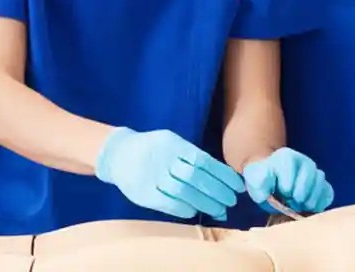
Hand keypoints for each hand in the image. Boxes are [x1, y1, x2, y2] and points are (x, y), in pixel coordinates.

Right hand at [96, 128, 244, 220]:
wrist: (117, 153)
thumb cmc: (152, 149)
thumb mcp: (171, 142)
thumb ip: (191, 157)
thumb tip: (220, 178)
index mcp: (174, 144)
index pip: (203, 160)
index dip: (223, 174)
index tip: (238, 186)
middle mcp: (164, 158)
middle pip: (195, 176)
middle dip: (217, 190)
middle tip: (232, 201)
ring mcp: (152, 175)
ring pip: (183, 190)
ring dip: (204, 202)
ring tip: (220, 210)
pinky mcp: (143, 192)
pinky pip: (167, 202)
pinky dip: (183, 208)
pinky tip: (195, 212)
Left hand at [242, 148, 333, 213]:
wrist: (271, 180)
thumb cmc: (262, 179)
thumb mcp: (253, 179)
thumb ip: (258, 184)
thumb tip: (265, 195)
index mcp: (287, 157)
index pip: (293, 175)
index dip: (285, 189)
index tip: (279, 192)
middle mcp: (305, 162)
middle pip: (310, 179)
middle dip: (298, 195)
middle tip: (289, 200)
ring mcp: (316, 173)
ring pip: (320, 185)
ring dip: (309, 201)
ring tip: (297, 205)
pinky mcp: (323, 185)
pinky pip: (328, 193)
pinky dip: (320, 203)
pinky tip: (308, 208)